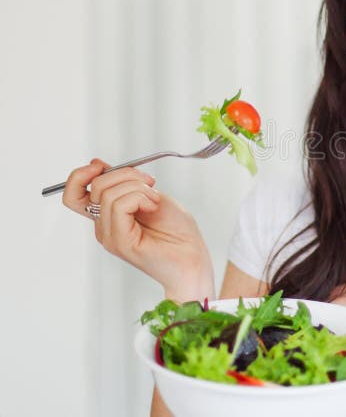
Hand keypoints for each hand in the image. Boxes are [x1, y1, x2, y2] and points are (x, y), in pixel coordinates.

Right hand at [62, 159, 214, 301]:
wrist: (193, 258)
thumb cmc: (178, 232)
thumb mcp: (150, 195)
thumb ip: (125, 184)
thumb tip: (100, 165)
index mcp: (108, 217)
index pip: (73, 195)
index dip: (81, 175)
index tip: (101, 165)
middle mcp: (104, 228)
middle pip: (96, 186)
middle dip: (126, 174)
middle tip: (150, 183)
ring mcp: (110, 236)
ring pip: (108, 194)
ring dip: (138, 187)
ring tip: (155, 200)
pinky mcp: (120, 242)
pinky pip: (119, 206)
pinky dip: (140, 197)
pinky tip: (153, 207)